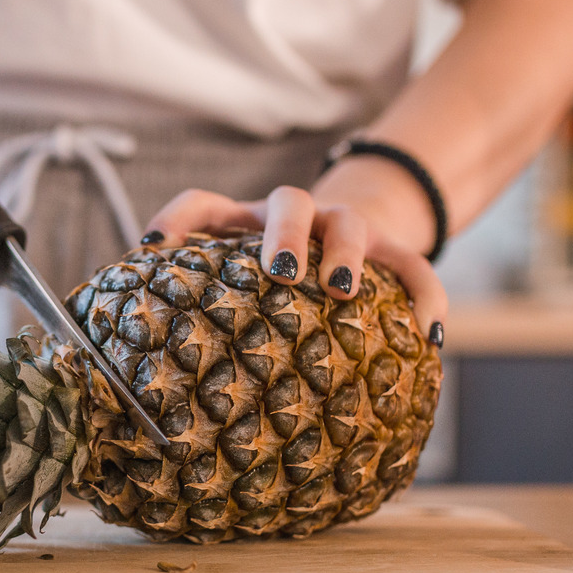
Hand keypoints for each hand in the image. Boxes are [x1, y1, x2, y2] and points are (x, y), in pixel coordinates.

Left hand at [141, 159, 446, 334]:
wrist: (353, 242)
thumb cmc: (276, 290)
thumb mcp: (240, 289)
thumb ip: (205, 312)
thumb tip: (144, 371)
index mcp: (246, 222)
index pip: (206, 204)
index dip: (178, 217)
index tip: (153, 245)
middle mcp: (296, 217)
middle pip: (289, 201)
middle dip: (284, 231)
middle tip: (281, 270)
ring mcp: (346, 228)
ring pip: (350, 222)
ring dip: (346, 252)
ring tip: (344, 292)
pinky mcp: (393, 250)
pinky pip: (416, 268)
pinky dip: (426, 296)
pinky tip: (428, 336)